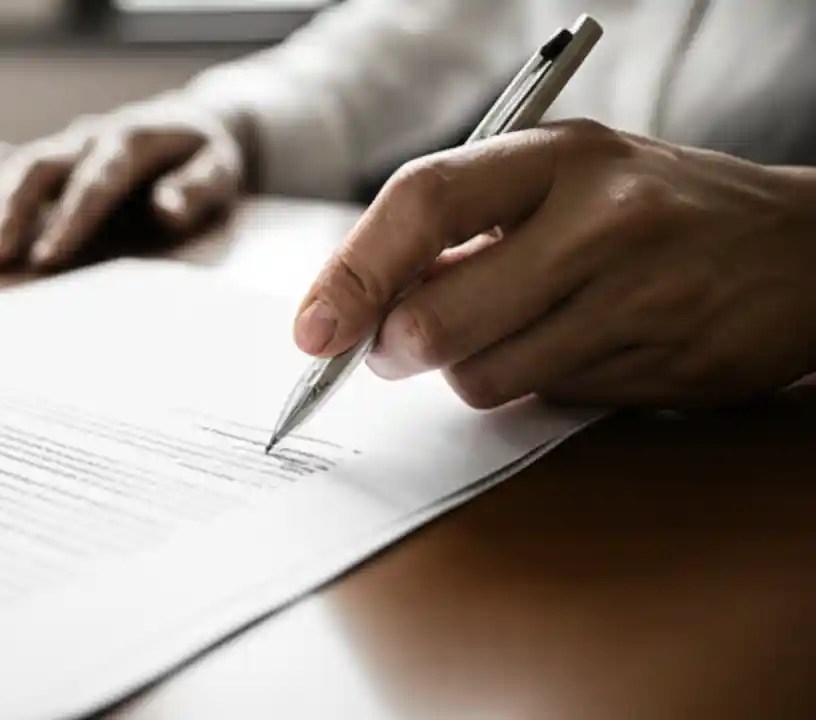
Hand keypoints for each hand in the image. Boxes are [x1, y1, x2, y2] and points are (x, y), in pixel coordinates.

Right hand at [0, 96, 248, 269]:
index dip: (70, 220)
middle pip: (41, 167)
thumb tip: (167, 208)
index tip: (47, 259)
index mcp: (134, 140)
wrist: (190, 121)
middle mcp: (92, 136)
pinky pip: (13, 175)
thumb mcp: (220, 168)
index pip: (96, 181)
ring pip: (19, 169)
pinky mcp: (55, 157)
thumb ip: (198, 187)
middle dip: (14, 213)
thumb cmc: (207, 157)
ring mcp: (68, 144)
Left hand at [293, 120, 815, 407]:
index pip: (422, 202)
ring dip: (471, 372)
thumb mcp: (562, 180)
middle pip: (438, 318)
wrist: (801, 249)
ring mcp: (639, 298)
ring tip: (516, 330)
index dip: (352, 272)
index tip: (312, 330)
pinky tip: (582, 347)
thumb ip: (465, 228)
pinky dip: (538, 389)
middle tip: (392, 347)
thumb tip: (361, 300)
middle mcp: (599, 219)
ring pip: (485, 379)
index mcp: (558, 154)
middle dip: (394, 349)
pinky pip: (549, 404)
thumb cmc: (651, 210)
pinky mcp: (665, 368)